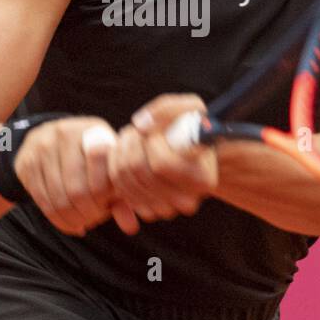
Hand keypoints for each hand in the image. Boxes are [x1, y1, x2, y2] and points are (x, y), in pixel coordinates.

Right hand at [14, 116, 125, 237]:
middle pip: (78, 190)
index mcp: (94, 130)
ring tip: (83, 222)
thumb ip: (122, 194)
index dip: (106, 198)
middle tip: (94, 219)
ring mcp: (42, 147)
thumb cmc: (89, 159)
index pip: (103, 173)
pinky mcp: (26, 163)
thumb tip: (130, 226)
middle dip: (88, 213)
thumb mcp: (108, 168)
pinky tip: (69, 222)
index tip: (107, 206)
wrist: (50, 140)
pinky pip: (42, 200)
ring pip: (59, 199)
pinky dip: (57, 219)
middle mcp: (66, 133)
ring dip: (73, 218)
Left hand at [107, 94, 218, 228]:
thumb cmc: (192, 128)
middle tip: (135, 131)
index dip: (151, 141)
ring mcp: (168, 209)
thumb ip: (167, 109)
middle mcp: (187, 200)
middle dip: (131, 144)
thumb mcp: (190, 108)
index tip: (154, 130)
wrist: (192, 153)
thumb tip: (141, 125)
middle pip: (139, 171)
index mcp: (202, 177)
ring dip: (120, 154)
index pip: (162, 164)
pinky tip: (128, 157)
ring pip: (125, 182)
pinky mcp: (151, 211)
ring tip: (131, 140)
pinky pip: (122, 191)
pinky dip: (118, 171)